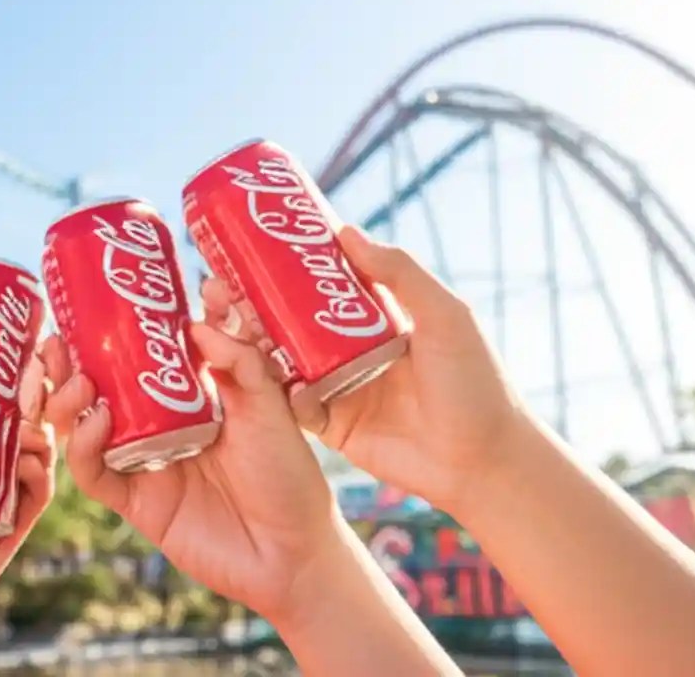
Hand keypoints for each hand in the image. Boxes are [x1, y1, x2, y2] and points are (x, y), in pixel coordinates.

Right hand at [41, 324, 341, 626]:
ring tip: (77, 379)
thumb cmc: (288, 474)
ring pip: (85, 426)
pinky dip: (85, 447)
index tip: (107, 297)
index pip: (142, 352)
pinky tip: (95, 422)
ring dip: (69, 400)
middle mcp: (159, 425)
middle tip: (60, 337)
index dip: (119, 326)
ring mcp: (144, 462)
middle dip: (73, 361)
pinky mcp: (135, 502)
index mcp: (190, 396)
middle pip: (99, 386)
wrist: (292, 551)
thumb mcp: (271, 405)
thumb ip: (241, 361)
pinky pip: (94, 473)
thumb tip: (196, 323)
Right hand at [202, 225, 527, 513]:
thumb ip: (399, 274)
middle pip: (289, 314)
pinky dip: (258, 382)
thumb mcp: (444, 315)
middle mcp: (349, 346)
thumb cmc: (475, 383)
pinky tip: (229, 361)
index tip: (251, 237)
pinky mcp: (326, 422)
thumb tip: (343, 231)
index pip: (323, 278)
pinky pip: (283, 399)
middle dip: (252, 296)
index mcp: (377, 316)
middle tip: (217, 279)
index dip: (288, 259)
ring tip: (214, 313)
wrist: (479, 462)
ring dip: (246, 335)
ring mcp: (335, 384)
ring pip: (278, 354)